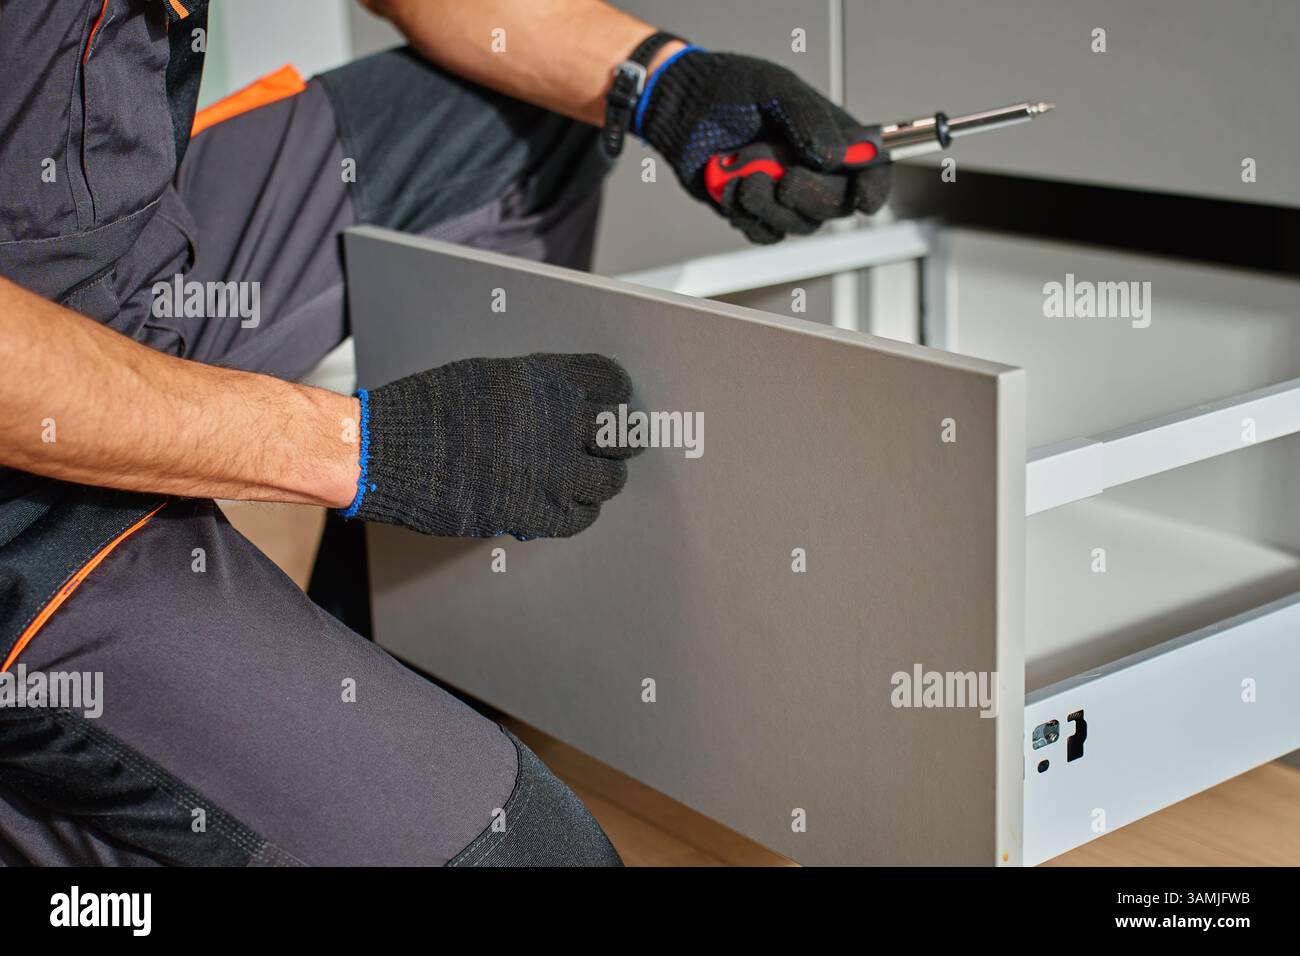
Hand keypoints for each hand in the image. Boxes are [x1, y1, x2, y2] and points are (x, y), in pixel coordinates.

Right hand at [343, 353, 639, 538]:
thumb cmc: (427, 413)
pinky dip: (575, 513)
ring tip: (580, 482)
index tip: (612, 408)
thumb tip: (562, 406)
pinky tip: (560, 506)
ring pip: (610, 480)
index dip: (615, 398)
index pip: (612, 382)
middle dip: (613, 442)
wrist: (388, 452)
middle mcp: (560, 421)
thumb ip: (534, 391)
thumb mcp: (489, 379)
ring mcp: (555, 469)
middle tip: (603, 450)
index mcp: (547, 380)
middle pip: (621, 434)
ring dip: (597, 481)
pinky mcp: (540, 510)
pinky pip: (583, 516)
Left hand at [637, 50, 891, 243]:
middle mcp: (814, 170)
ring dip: (769, 203)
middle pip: (837, 205)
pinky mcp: (756, 213)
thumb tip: (833, 157)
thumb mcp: (774, 89)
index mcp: (833, 137)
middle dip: (812, 196)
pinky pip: (763, 233)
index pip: (871, 170)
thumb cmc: (729, 90)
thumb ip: (808, 119)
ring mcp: (785, 195)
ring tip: (744, 171)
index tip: (865, 199)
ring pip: (798, 225)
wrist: (681, 108)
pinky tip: (731, 185)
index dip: (874, 188)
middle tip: (786, 178)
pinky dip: (746, 214)